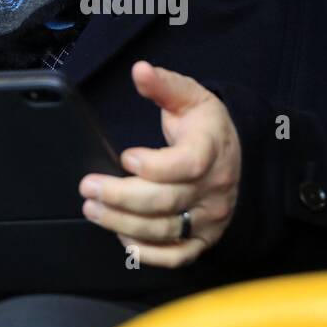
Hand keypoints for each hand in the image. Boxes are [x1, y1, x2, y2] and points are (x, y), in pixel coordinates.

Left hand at [78, 60, 240, 268]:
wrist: (238, 156)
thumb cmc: (207, 128)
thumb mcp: (190, 97)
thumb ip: (163, 85)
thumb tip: (140, 70)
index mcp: (210, 150)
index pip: (186, 166)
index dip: (154, 166)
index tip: (125, 157)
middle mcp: (213, 189)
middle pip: (166, 201)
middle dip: (121, 197)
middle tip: (88, 188)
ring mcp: (209, 217)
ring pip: (165, 229)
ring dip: (123, 223)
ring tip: (93, 209)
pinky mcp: (203, 238)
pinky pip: (177, 255)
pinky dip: (148, 253)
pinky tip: (123, 238)